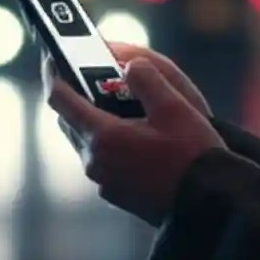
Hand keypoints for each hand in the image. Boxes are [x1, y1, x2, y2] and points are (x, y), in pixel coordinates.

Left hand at [43, 53, 226, 226]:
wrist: (208, 202)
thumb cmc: (192, 155)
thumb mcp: (174, 106)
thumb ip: (146, 79)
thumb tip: (131, 66)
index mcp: (103, 137)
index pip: (61, 99)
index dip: (53, 73)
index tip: (52, 57)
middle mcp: (95, 161)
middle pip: (69, 121)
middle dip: (73, 95)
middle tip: (85, 74)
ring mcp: (104, 180)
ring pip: (85, 140)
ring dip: (90, 118)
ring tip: (111, 100)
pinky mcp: (116, 192)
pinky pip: (100, 158)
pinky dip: (104, 139)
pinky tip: (129, 131)